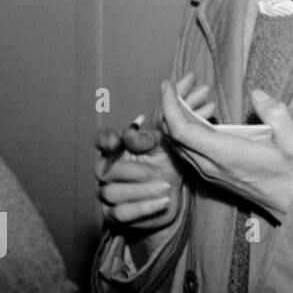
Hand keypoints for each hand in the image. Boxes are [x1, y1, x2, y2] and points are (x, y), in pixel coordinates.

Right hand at [94, 73, 215, 229]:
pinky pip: (122, 212)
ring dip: (142, 189)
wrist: (166, 198)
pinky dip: (144, 207)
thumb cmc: (166, 163)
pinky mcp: (114, 214)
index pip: (102, 141)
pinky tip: (164, 202)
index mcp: (118, 149)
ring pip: (114, 192)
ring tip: (166, 188)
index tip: (120, 141)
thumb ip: (177, 109)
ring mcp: (108, 192)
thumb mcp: (173, 138)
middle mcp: (107, 169)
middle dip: (134, 169)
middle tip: (158, 171)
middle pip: (108, 168)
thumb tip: (189, 78)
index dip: (107, 141)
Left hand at [159, 81, 292, 219]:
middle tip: (187, 82)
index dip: (170, 106)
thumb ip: (277, 114)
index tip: (168, 84)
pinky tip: (204, 114)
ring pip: (178, 142)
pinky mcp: (212, 174)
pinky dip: (186, 128)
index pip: (181, 131)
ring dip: (179, 116)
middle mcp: (210, 166)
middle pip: (174, 134)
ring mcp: (209, 172)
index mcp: (226, 155)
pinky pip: (187, 149)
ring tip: (197, 93)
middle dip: (173, 104)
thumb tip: (257, 93)